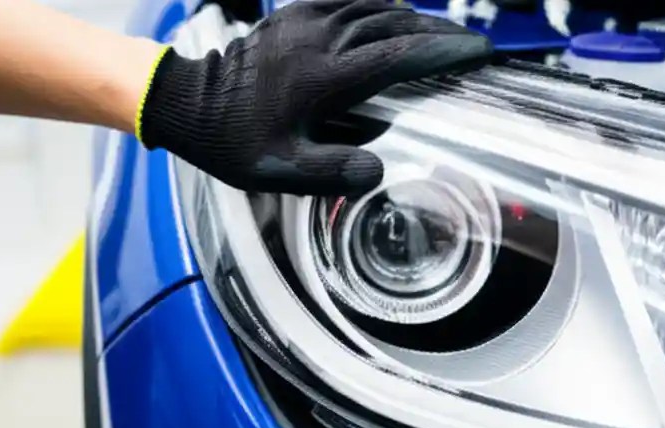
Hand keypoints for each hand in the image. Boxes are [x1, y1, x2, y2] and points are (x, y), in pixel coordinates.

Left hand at [138, 0, 491, 194]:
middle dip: (440, 34)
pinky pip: (349, 1)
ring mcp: (306, 20)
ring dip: (416, 20)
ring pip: (376, 9)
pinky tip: (397, 15)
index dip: (444, 53)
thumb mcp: (280, 172)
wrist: (187, 102)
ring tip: (444, 34)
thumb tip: (376, 169)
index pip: (400, 56)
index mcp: (323, 78)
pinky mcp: (295, 13)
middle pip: (396, 26)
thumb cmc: (234, 141)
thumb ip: (332, 173)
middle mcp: (320, 40)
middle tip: (473, 46)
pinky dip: (380, 7)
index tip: (478, 55)